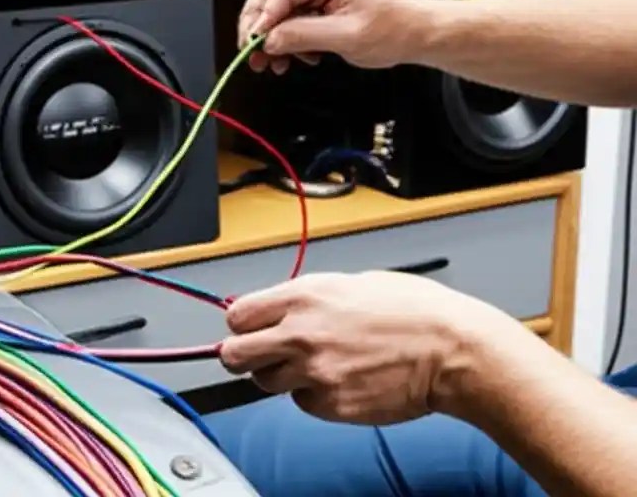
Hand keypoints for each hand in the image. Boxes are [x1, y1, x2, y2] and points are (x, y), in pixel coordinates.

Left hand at [218, 271, 527, 424]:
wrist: (453, 350)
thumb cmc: (414, 311)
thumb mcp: (353, 283)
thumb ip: (308, 297)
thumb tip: (277, 308)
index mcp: (303, 296)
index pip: (237, 316)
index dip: (241, 325)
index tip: (250, 330)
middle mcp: (300, 334)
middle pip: (233, 355)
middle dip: (241, 356)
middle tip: (260, 356)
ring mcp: (314, 372)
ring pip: (265, 382)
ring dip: (281, 376)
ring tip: (317, 365)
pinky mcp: (331, 404)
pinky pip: (302, 402)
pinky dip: (315, 396)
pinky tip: (343, 380)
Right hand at [237, 0, 434, 73]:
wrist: (415, 33)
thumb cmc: (394, 28)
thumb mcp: (346, 37)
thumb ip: (302, 36)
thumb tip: (268, 40)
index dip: (262, 18)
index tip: (253, 43)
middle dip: (259, 26)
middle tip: (254, 55)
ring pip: (275, 5)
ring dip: (271, 35)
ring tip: (273, 61)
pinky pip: (289, 13)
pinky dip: (285, 36)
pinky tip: (292, 54)